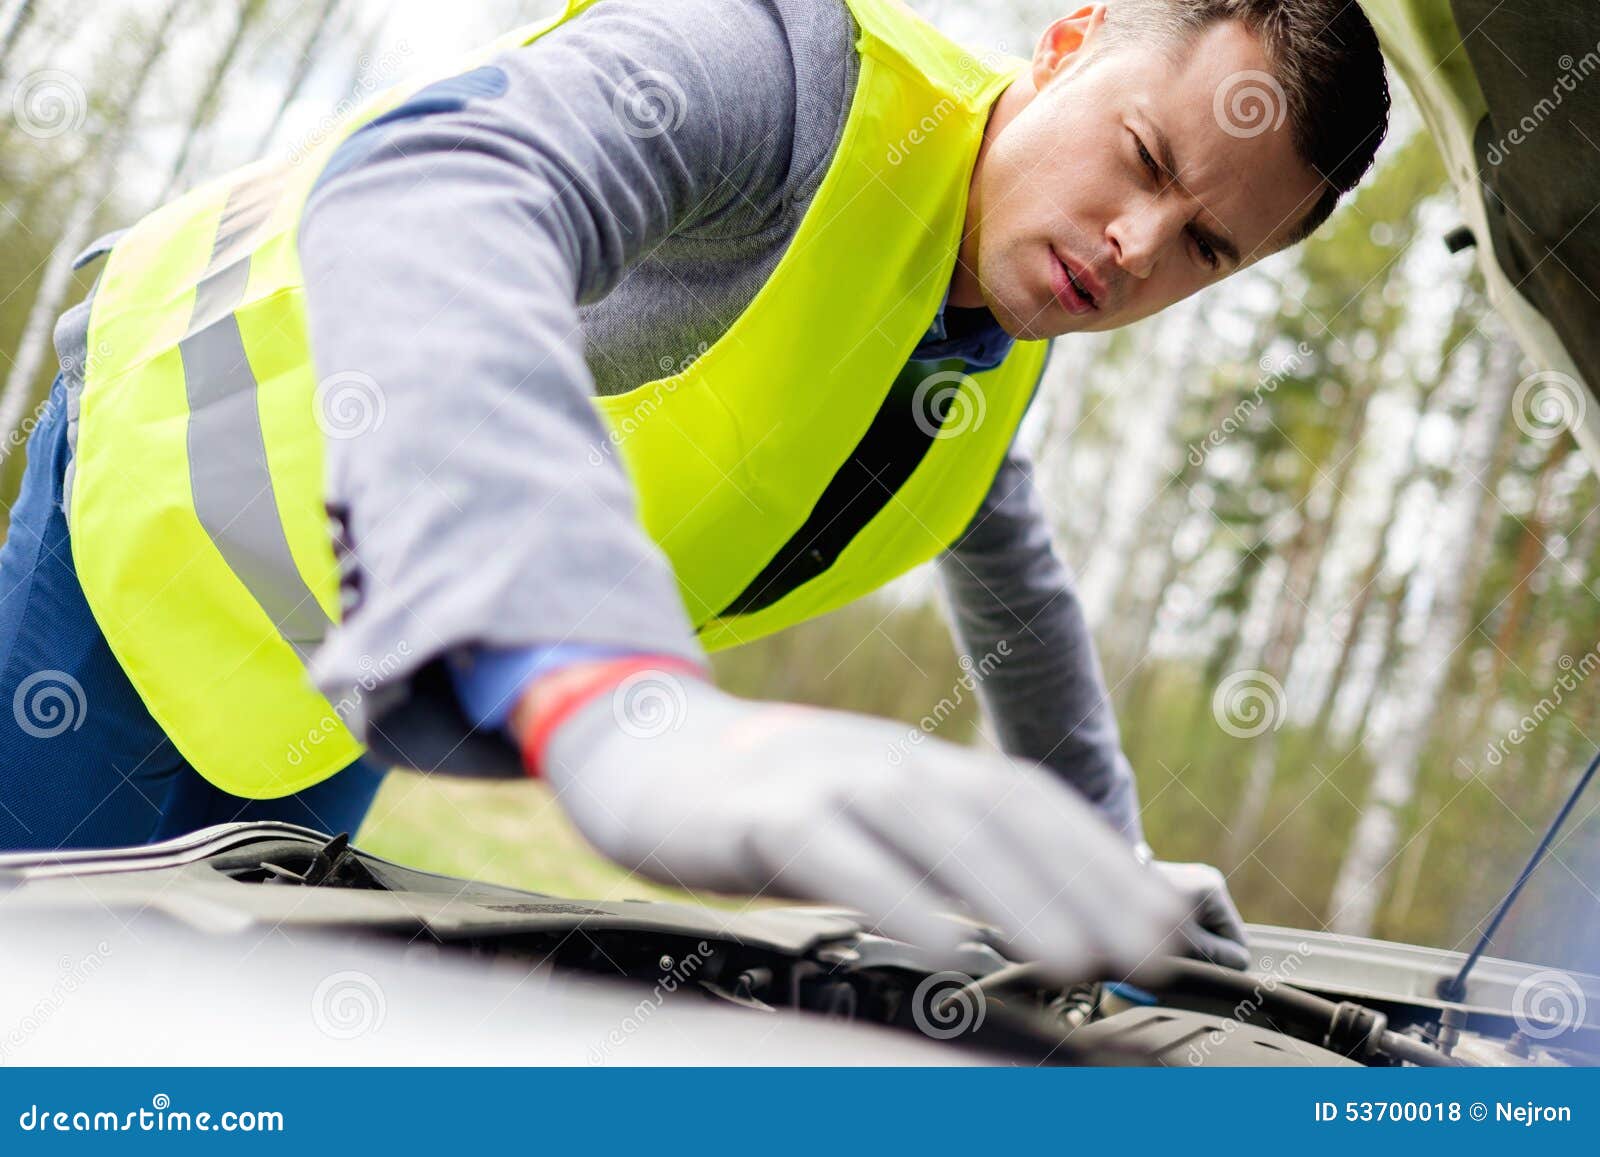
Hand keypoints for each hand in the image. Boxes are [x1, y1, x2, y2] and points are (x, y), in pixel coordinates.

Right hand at [540, 672, 1187, 979]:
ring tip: (1079, 959)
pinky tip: (942, 950)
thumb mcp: (862, 814)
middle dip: (1088, 882)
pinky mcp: (763, 812)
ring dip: (1015, 894)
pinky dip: (897, 898)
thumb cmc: (766, 802)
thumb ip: (937, 851)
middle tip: (1151, 952)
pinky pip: (839, 855)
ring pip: (936, 829)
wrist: (642, 749)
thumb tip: (1039, 912)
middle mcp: (885, 760)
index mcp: (916, 763)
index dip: (1104, 859)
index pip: (1030, 801)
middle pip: (1003, 814)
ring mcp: (824, 778)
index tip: (1165, 923)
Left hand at [1148, 858, 1248, 969]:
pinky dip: (1175, 933)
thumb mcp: (1184, 945)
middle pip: (1221, 934)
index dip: (1223, 961)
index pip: (1238, 940)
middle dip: (1203, 950)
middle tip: (1174, 955)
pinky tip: (1156, 935)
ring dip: (1187, 943)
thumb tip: (1242, 961)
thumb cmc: (1138, 917)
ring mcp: (1189, 881)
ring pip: (1203, 929)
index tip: (1195, 966)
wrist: (1095, 887)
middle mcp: (1205, 880)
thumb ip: (1218, 956)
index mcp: (1213, 889)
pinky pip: (1187, 920)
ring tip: (1160, 944)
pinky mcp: (1173, 886)